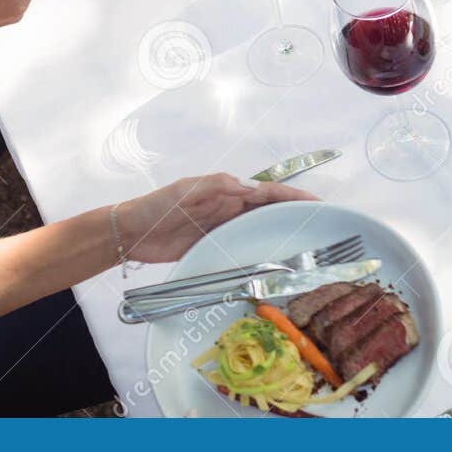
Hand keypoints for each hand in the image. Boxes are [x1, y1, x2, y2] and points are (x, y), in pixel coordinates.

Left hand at [115, 174, 316, 262]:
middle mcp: (229, 208)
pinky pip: (242, 248)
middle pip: (268, 211)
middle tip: (321, 230)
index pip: (267, 192)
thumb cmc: (156, 207)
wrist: (130, 233)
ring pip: (258, 230)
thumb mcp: (185, 190)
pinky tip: (271, 265)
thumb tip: (252, 187)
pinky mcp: (213, 247)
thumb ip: (216, 186)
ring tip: (305, 248)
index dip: (292, 196)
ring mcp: (222, 229)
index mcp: (226, 190)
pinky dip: (258, 252)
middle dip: (294, 216)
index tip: (317, 204)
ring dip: (280, 235)